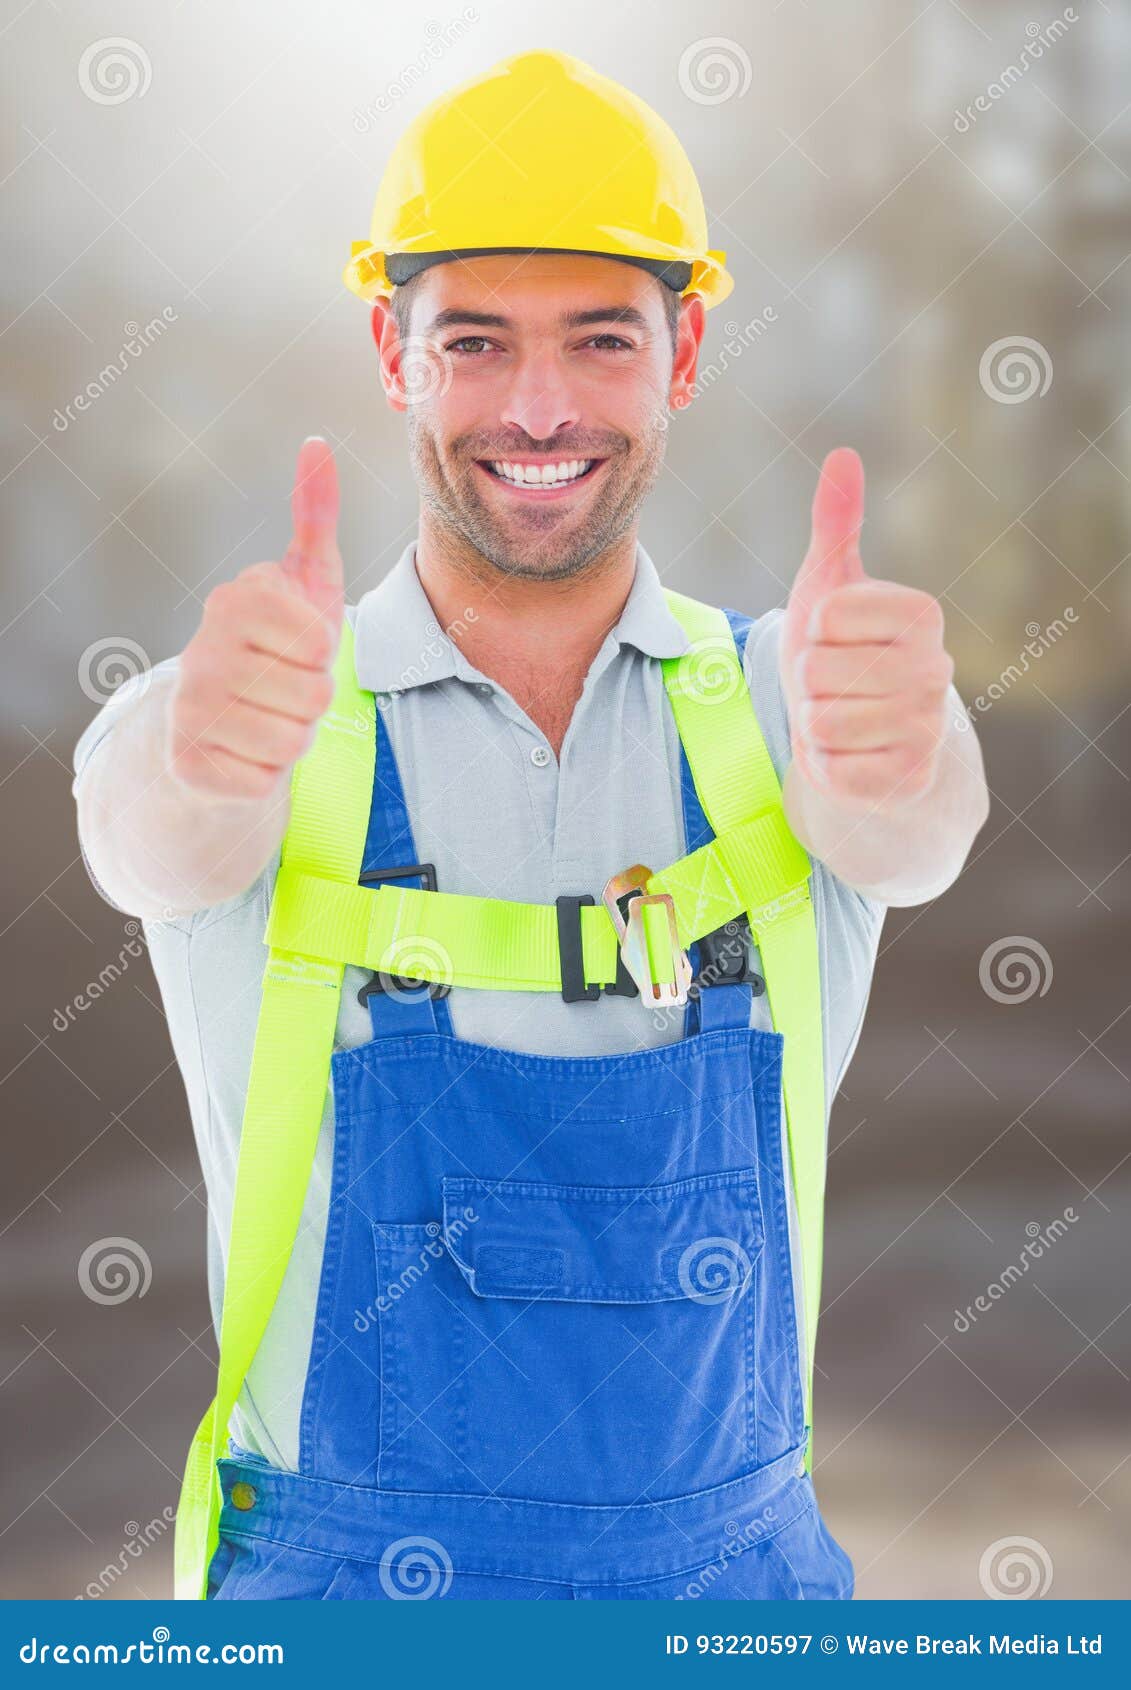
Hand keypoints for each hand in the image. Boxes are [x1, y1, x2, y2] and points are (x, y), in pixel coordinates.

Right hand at [169, 438, 343, 798]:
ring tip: (267, 720)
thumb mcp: (306, 583)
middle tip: (283, 691)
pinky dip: (266, 776)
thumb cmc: (277, 648)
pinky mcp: (187, 763)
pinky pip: (265, 782)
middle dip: (312, 701)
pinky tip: (244, 753)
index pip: (320, 641)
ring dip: (293, 739)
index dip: (323, 654)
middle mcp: (201, 649)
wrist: (218, 725)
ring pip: (293, 742)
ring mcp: (187, 707)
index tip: (298, 649)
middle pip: (313, 696)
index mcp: (236, 600)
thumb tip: (317, 444)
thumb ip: (315, 517)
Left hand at [779, 447, 954, 810]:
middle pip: (817, 671)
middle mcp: (937, 669)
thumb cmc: (842, 654)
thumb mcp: (830, 587)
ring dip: (813, 727)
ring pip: (819, 722)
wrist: (868, 739)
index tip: (834, 640)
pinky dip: (824, 767)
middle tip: (834, 687)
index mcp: (923, 615)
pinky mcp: (908, 780)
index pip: (826, 616)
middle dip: (809, 683)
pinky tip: (848, 757)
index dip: (813, 631)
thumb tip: (843, 455)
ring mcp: (927, 728)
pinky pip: (831, 770)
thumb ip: (836, 524)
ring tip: (839, 721)